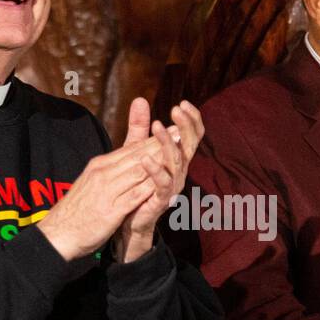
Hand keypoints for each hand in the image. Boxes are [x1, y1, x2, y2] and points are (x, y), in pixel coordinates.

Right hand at [36, 125, 167, 261]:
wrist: (58, 234)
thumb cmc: (77, 210)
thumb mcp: (93, 183)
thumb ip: (111, 170)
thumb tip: (126, 162)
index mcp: (100, 166)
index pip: (130, 149)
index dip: (152, 139)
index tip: (170, 130)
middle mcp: (103, 173)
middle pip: (136, 156)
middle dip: (159, 144)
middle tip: (179, 133)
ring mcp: (106, 190)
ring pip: (137, 172)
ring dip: (158, 161)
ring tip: (177, 153)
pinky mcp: (110, 210)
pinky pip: (134, 195)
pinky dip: (150, 187)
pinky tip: (164, 183)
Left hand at [116, 97, 204, 261]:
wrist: (126, 219)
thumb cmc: (135, 183)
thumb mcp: (136, 150)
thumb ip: (139, 128)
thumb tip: (140, 99)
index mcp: (176, 158)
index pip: (192, 135)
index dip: (192, 119)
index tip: (184, 103)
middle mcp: (179, 171)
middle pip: (190, 145)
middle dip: (185, 126)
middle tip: (176, 108)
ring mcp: (172, 186)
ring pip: (177, 162)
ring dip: (169, 143)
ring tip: (158, 127)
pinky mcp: (160, 200)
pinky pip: (162, 184)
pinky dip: (155, 170)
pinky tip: (145, 158)